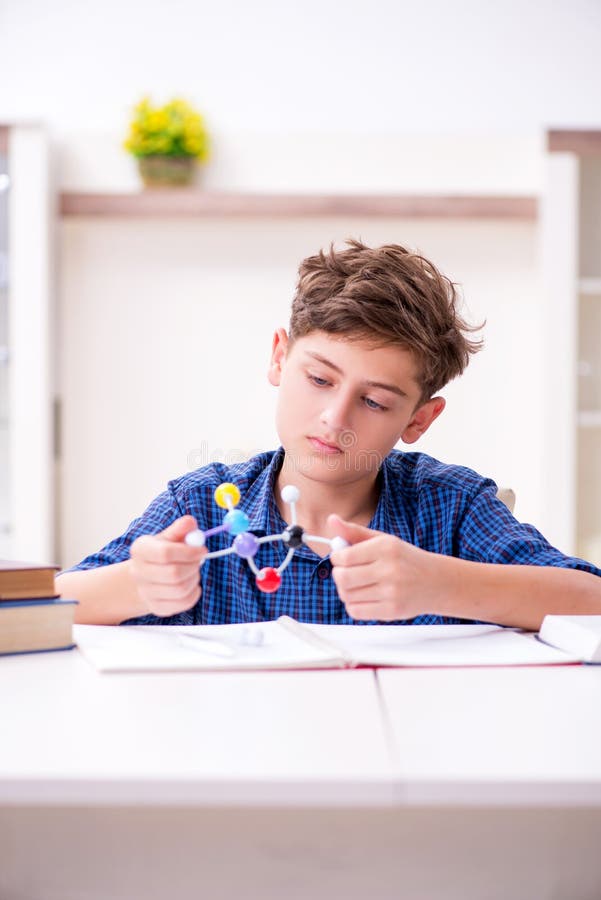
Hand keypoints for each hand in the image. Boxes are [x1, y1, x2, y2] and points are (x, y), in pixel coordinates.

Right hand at [129, 516, 206, 616]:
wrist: (146, 577)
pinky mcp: (156, 607)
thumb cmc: (161, 553)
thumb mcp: (168, 537)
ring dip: (194, 578)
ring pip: (180, 589)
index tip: (202, 550)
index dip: (189, 552)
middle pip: (174, 573)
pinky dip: (194, 593)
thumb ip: (180, 529)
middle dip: (193, 566)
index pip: (165, 553)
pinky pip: (183, 603)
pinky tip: (192, 584)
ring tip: (193, 571)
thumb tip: (190, 523)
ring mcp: (146, 592)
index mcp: (140, 550)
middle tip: (200, 560)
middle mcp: (138, 572)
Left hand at [328, 514, 443, 620]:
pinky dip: (353, 604)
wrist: (437, 582)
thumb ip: (354, 532)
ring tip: (356, 584)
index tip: (340, 558)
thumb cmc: (405, 559)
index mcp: (386, 548)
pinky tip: (363, 597)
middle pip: (343, 578)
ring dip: (345, 590)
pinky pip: (355, 611)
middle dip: (338, 575)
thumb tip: (332, 520)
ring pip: (346, 595)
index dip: (336, 558)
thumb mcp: (383, 540)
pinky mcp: (391, 611)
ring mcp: (391, 592)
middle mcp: (389, 569)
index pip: (345, 556)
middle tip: (345, 572)